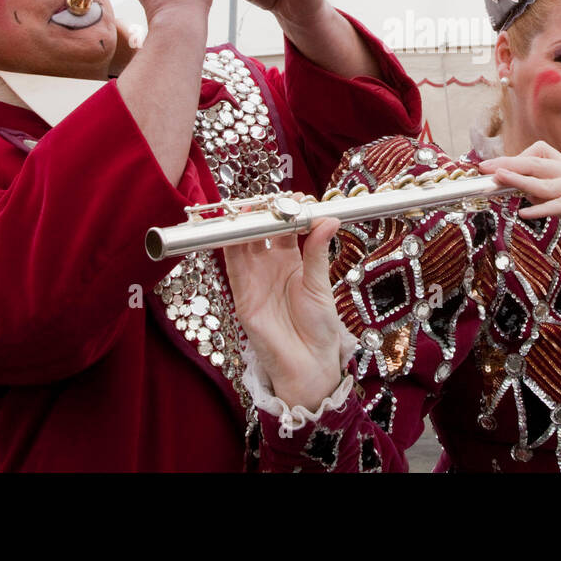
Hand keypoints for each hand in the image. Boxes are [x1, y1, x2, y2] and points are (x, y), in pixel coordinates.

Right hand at [224, 217, 344, 409]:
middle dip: (263, 212)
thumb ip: (318, 252)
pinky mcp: (243, 297)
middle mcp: (268, 267)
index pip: (283, 228)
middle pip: (260, 232)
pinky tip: (235, 231)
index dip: (287, 211)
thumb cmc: (319, 327)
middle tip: (273, 198)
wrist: (310, 363)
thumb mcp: (321, 284)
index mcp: (290, 262)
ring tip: (253, 206)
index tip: (298, 197)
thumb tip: (329, 219)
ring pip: (243, 244)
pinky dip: (231, 247)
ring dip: (245, 225)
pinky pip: (233, 268)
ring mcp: (254, 280)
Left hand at [478, 141, 560, 253]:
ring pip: (550, 178)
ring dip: (521, 179)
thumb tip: (523, 195)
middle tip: (483, 168)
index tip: (490, 169)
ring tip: (498, 181)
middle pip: (538, 161)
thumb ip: (550, 201)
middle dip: (508, 164)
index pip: (538, 156)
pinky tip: (527, 213)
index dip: (514, 160)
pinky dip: (546, 207)